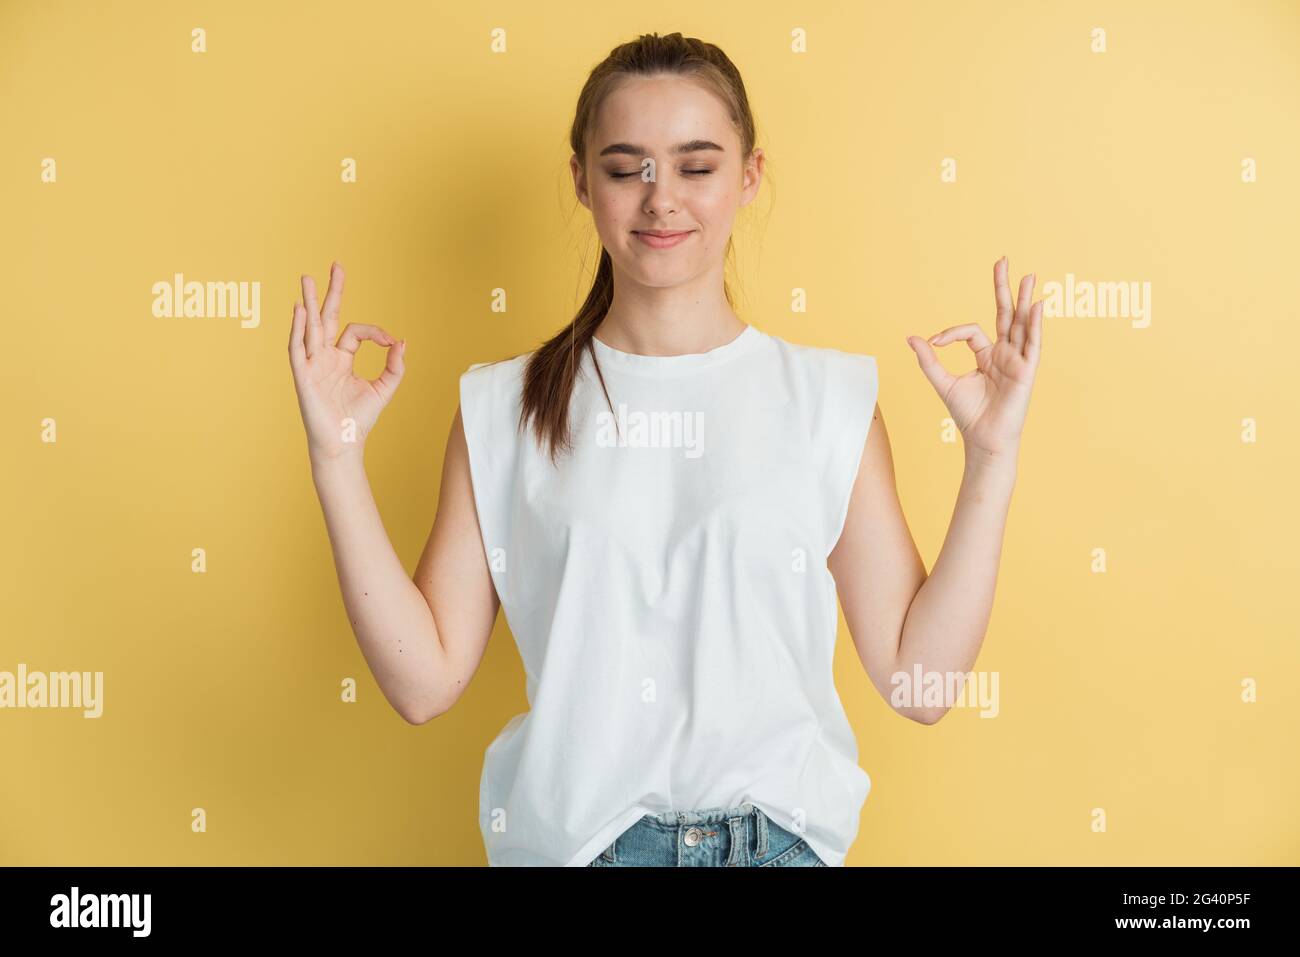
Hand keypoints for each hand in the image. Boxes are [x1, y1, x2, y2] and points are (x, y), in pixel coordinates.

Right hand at [287, 262, 405, 463]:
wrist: (344, 443)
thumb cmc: (360, 419)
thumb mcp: (384, 389)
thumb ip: (394, 365)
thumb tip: (402, 341)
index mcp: (343, 359)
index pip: (355, 332)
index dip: (375, 332)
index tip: (391, 342)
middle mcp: (325, 357)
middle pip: (327, 317)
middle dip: (331, 292)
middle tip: (335, 266)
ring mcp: (312, 364)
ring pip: (309, 327)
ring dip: (308, 302)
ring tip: (306, 278)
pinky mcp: (302, 376)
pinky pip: (297, 348)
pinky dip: (298, 329)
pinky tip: (300, 310)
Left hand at [906, 257, 1041, 457]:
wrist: (982, 439)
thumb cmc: (967, 415)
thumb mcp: (943, 383)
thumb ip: (929, 360)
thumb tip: (911, 338)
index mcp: (986, 355)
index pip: (972, 331)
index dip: (951, 333)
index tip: (934, 342)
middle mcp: (1004, 354)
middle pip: (1005, 315)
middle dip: (1003, 288)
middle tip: (1002, 261)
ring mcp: (1017, 361)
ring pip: (1022, 324)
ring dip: (1025, 299)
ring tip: (1029, 275)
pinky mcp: (1027, 371)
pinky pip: (1032, 344)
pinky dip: (1035, 325)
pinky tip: (1037, 305)